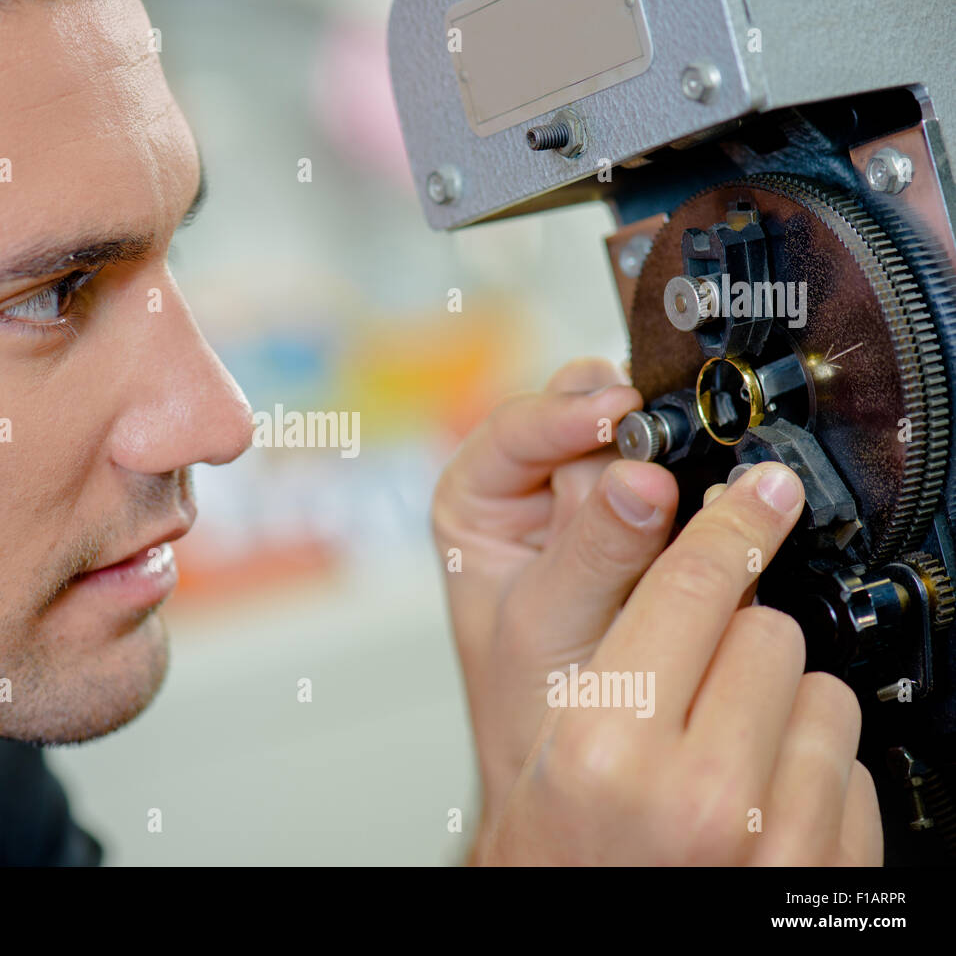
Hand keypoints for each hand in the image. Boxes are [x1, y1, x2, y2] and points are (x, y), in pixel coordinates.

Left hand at [432, 358, 676, 852]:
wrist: (581, 780)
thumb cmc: (529, 706)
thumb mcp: (545, 626)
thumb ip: (591, 553)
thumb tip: (643, 480)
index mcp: (482, 500)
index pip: (518, 427)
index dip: (568, 414)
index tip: (618, 416)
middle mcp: (543, 494)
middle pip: (597, 429)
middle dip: (638, 444)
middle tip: (673, 469)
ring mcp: (611, 512)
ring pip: (656, 458)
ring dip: (684, 477)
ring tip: (699, 509)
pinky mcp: (670, 539)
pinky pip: (699, 503)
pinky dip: (714, 513)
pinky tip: (722, 528)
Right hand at [479, 461, 882, 864]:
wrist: (577, 940)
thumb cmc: (555, 850)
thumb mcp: (550, 737)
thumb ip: (623, 641)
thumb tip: (707, 551)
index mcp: (605, 746)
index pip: (692, 590)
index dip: (730, 524)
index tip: (761, 492)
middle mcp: (697, 797)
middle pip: (768, 633)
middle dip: (735, 639)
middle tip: (691, 682)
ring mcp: (774, 843)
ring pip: (824, 696)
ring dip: (782, 706)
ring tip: (723, 749)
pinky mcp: (828, 874)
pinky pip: (852, 770)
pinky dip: (812, 769)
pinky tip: (759, 798)